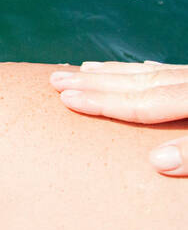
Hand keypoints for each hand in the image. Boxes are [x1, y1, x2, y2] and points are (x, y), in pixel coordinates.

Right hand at [50, 61, 187, 176]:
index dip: (103, 102)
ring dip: (115, 73)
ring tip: (83, 69)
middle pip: (138, 82)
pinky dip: (149, 70)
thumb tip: (155, 162)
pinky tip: (140, 67)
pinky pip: (171, 70)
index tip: (65, 98)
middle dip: (95, 82)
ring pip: (151, 73)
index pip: (140, 102)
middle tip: (57, 79)